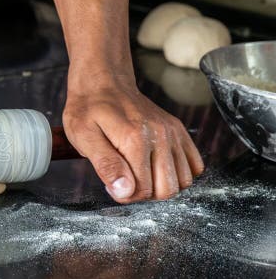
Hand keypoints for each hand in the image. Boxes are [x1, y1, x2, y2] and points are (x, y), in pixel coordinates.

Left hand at [63, 79, 203, 202]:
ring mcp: (173, 133)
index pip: (143, 189)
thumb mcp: (83, 136)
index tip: (112, 185)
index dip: (126, 195)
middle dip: (145, 194)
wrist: (103, 83)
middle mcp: (160, 136)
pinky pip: (195, 165)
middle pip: (168, 189)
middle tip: (125, 181)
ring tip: (140, 174)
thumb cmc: (88, 109)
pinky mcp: (179, 130)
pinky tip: (157, 168)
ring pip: (184, 180)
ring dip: (162, 185)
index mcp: (135, 139)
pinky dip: (179, 173)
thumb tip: (124, 191)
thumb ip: (105, 165)